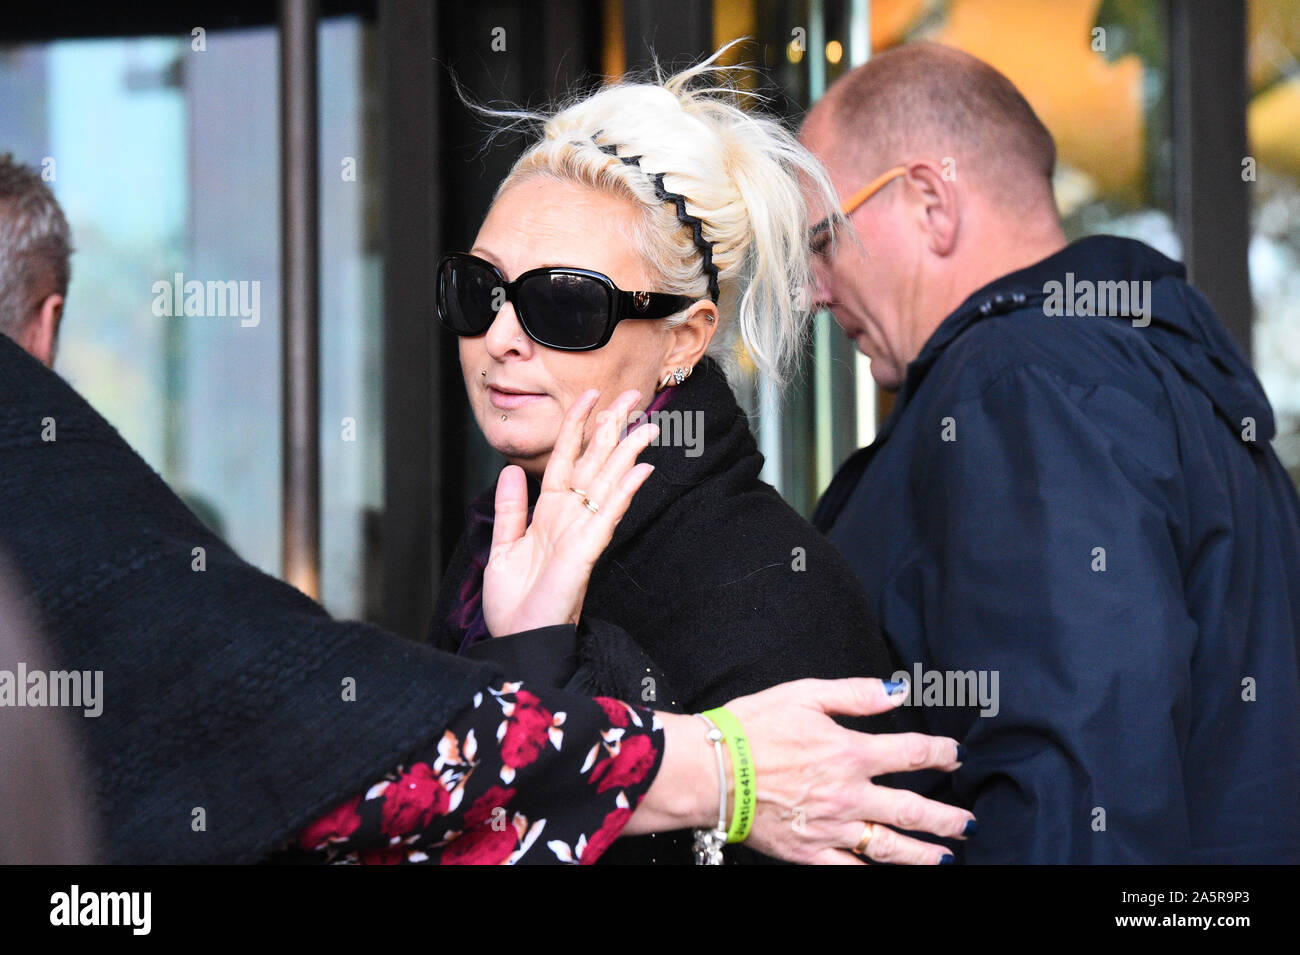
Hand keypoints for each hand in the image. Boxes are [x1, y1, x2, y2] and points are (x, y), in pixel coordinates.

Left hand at [481, 389, 658, 636]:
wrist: (516, 639)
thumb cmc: (513, 604)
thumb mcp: (503, 548)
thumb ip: (510, 509)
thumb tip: (511, 470)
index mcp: (549, 513)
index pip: (567, 458)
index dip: (577, 426)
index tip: (589, 396)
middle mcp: (570, 517)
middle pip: (596, 462)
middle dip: (612, 427)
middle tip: (633, 396)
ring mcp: (581, 532)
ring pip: (609, 483)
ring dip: (628, 453)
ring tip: (647, 425)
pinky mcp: (586, 551)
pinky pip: (607, 514)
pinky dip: (623, 491)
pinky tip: (641, 468)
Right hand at [628, 678, 974, 863]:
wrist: (710, 770)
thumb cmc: (751, 728)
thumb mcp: (804, 694)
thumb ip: (855, 694)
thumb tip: (897, 690)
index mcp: (850, 752)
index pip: (912, 754)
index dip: (940, 753)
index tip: (955, 754)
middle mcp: (849, 794)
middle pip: (912, 808)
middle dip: (946, 816)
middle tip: (968, 821)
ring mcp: (832, 828)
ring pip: (890, 846)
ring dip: (925, 852)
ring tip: (947, 856)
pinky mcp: (810, 852)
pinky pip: (850, 871)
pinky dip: (875, 875)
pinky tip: (892, 876)